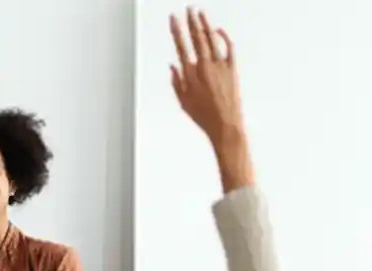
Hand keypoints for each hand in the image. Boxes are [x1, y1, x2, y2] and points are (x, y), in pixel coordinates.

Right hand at [169, 8, 243, 147]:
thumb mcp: (182, 101)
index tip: (173, 19)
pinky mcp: (232, 68)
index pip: (181, 46)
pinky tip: (218, 29)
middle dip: (191, 21)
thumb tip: (173, 65)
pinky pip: (228, 47)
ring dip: (205, 24)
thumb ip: (176, 81)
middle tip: (188, 9)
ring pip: (211, 39)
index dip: (177, 30)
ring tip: (200, 12)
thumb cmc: (203, 115)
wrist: (225, 124)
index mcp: (190, 74)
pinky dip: (224, 37)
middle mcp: (204, 66)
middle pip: (196, 38)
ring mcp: (220, 66)